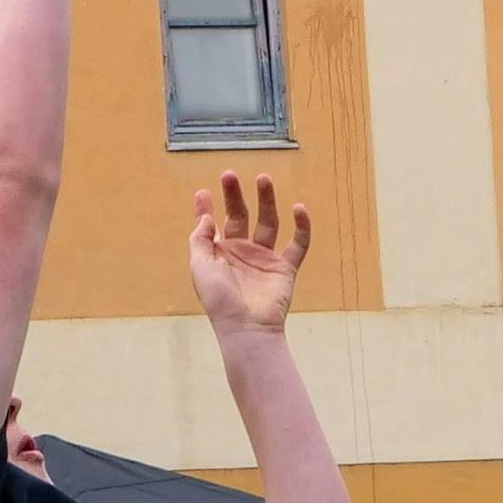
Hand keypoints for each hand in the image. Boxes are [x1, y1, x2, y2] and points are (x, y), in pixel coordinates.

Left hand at [185, 169, 311, 342]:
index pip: (213, 225)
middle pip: (240, 216)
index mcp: (220, 254)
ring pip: (268, 222)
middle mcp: (242, 253)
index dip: (207, 209)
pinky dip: (302, 227)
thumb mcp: (200, 267)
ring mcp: (265, 259)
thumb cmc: (219, 300)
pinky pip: (298, 244)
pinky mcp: (285, 268)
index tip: (203, 192)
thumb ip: (200, 239)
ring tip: (264, 178)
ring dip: (267, 201)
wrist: (246, 327)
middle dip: (235, 196)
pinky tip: (299, 208)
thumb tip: (205, 216)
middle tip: (230, 175)